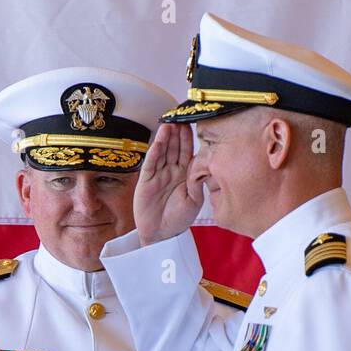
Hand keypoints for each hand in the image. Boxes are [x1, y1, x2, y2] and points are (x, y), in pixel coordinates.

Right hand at [134, 123, 204, 244]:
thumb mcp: (194, 200)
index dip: (189, 137)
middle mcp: (172, 171)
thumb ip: (198, 182)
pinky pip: (151, 164)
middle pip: (174, 147)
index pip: (187, 150)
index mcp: (185, 174)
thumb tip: (205, 163)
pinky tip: (159, 140)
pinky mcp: (146, 181)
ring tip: (169, 123)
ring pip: (163, 152)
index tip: (194, 122)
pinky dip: (155, 151)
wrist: (162, 235)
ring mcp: (158, 175)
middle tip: (181, 116)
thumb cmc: (179, 219)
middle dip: (177, 132)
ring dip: (166, 137)